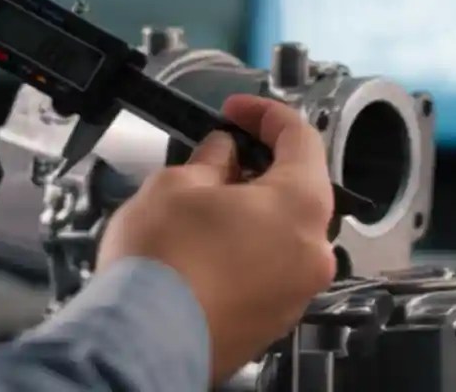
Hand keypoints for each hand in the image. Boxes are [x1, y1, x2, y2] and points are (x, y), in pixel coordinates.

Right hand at [97, 95, 335, 383]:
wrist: (142, 344)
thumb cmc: (162, 265)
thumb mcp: (178, 184)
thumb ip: (213, 159)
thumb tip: (224, 153)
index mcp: (302, 204)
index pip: (301, 137)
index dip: (265, 115)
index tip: (237, 111)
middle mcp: (314, 249)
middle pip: (297, 188)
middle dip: (257, 166)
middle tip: (215, 159)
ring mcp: (298, 290)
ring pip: (283, 232)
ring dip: (251, 210)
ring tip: (202, 206)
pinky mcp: (274, 320)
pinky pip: (270, 269)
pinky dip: (246, 250)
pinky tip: (205, 248)